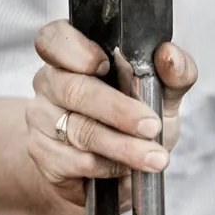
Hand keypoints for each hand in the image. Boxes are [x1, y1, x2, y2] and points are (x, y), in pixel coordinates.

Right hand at [25, 19, 197, 207]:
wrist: (113, 175)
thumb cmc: (134, 124)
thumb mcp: (162, 97)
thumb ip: (172, 74)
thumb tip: (169, 55)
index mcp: (72, 56)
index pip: (54, 40)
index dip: (75, 50)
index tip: (105, 64)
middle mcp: (50, 84)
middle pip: (74, 90)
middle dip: (118, 110)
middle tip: (152, 126)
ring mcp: (41, 121)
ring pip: (78, 131)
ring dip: (122, 146)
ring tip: (154, 158)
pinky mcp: (43, 156)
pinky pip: (74, 161)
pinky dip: (106, 167)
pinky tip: (125, 170)